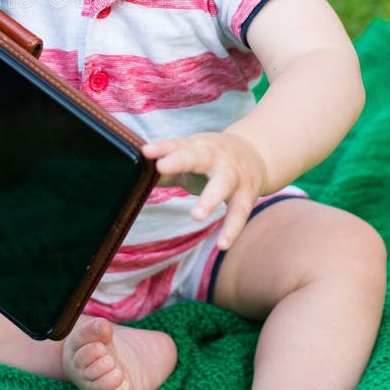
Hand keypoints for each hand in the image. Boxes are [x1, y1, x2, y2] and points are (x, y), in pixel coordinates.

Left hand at [143, 131, 267, 250]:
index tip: (145, 151)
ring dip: (210, 198)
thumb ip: (164, 169)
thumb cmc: (209, 159)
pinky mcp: (246, 195)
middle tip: (163, 167)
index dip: (160, 147)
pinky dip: (232, 229)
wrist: (255, 154)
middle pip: (199, 157)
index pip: (176, 144)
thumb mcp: (188, 157)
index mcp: (196, 146)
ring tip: (196, 215)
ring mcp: (233, 175)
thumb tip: (134, 179)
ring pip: (223, 184)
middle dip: (181, 160)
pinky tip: (222, 245)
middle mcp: (215, 157)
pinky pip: (240, 212)